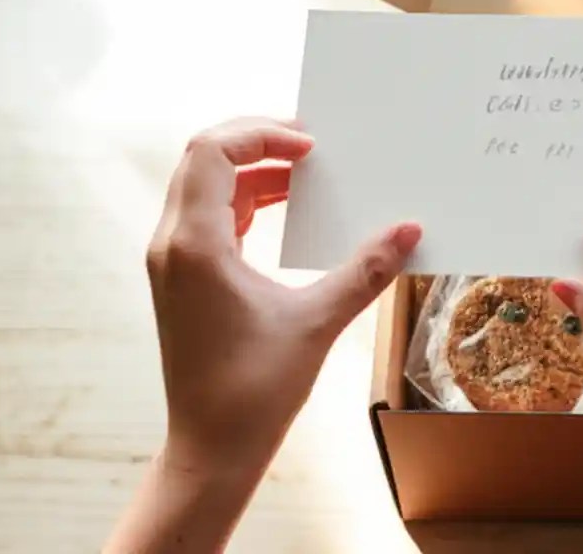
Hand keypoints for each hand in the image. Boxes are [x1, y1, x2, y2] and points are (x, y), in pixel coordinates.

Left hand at [107, 117, 419, 552]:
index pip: (213, 151)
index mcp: (195, 244)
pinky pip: (209, 218)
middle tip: (312, 146)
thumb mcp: (317, 321)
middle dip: (258, 142)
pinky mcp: (183, 280)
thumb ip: (365, 270)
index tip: (312, 148)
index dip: (262, 134)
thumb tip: (410, 230)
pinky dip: (246, 203)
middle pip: (203, 159)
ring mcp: (173, 263)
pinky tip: (287, 212)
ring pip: (206, 187)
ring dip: (254, 172)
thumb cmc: (254, 391)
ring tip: (307, 175)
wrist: (211, 448)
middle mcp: (172, 244)